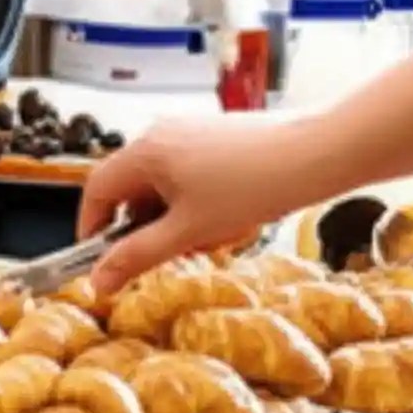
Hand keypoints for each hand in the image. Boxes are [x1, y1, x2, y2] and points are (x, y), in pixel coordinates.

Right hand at [79, 116, 311, 294]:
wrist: (319, 152)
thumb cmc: (255, 185)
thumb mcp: (188, 232)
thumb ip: (137, 256)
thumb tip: (98, 281)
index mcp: (144, 151)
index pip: (96, 191)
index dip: (93, 228)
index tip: (102, 260)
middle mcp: (159, 134)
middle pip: (130, 190)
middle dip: (148, 227)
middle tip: (175, 252)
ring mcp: (187, 132)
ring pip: (162, 186)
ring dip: (177, 219)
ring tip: (214, 235)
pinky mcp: (212, 137)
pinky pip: (187, 175)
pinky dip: (197, 203)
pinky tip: (229, 217)